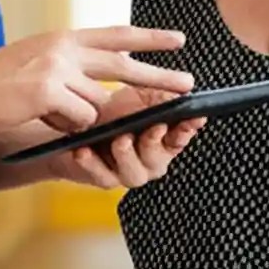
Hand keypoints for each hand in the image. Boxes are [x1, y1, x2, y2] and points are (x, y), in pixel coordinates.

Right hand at [0, 27, 194, 133]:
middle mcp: (65, 47)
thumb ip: (73, 66)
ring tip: (47, 110)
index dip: (149, 37)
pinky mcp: (48, 90)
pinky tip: (42, 116)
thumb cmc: (0, 81)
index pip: (117, 34)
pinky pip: (78, 119)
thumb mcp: (41, 60)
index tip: (179, 39)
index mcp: (66, 37)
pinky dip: (66, 127)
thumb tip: (107, 91)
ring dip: (80, 117)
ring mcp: (58, 68)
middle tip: (188, 83)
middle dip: (159, 76)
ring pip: (96, 104)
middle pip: (124, 64)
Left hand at [48, 86, 205, 188]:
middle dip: (154, 143)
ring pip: (133, 173)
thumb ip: (161, 96)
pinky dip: (92, 164)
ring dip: (126, 155)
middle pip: (158, 159)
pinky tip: (84, 150)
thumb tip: (184, 90)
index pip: (181, 137)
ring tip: (120, 139)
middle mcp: (150, 160)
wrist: (79, 123)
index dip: (187, 129)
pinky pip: (101, 176)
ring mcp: (127, 171)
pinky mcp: (103, 178)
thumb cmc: (115, 109)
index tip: (190, 118)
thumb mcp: (140, 96)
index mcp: (163, 140)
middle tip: (152, 127)